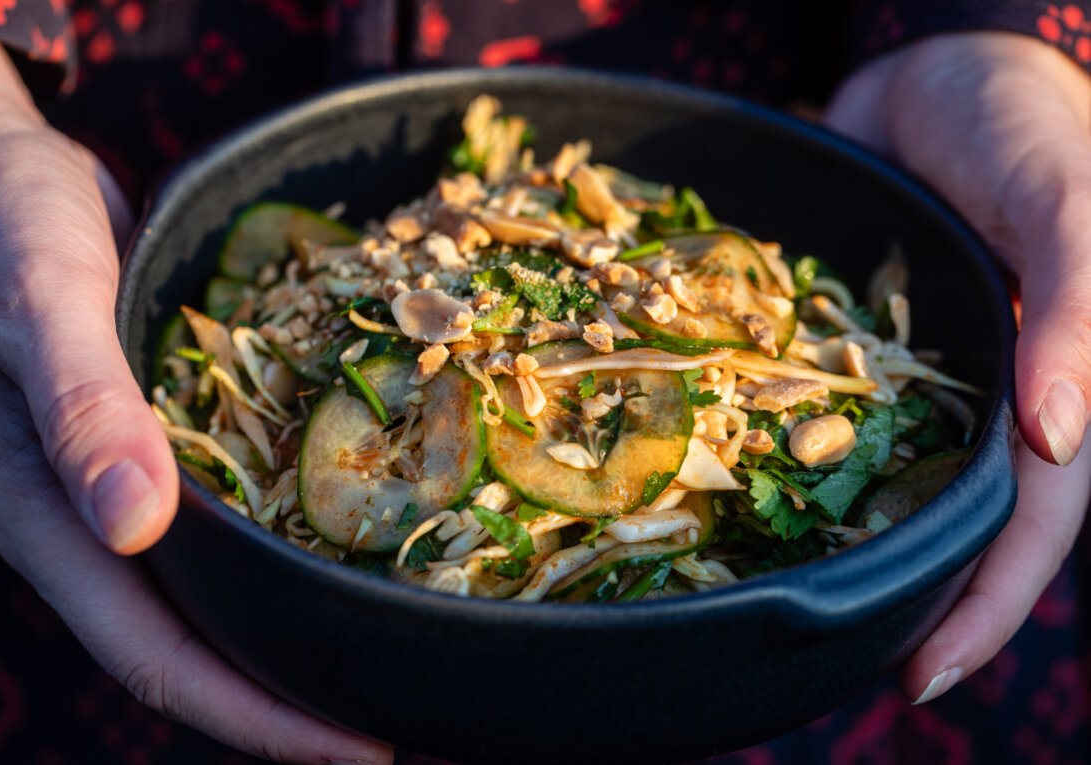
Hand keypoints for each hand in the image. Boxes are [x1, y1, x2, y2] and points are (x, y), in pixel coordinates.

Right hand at [0, 39, 390, 763]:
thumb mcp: (39, 303)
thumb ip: (81, 408)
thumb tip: (133, 528)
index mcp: (49, 516)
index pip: (158, 655)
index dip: (258, 715)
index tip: (361, 747)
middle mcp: (88, 521)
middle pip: (197, 648)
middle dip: (293, 701)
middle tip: (411, 717)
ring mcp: (119, 487)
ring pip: (215, 596)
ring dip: (296, 637)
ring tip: (394, 655)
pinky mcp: (154, 444)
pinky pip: (225, 525)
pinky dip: (286, 553)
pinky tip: (353, 550)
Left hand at [826, 33, 1090, 702]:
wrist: (933, 73)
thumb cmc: (1026, 129)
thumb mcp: (1065, 211)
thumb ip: (1075, 314)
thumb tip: (1060, 442)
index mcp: (1050, 387)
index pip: (1029, 520)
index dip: (988, 601)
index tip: (922, 672)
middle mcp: (978, 396)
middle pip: (951, 519)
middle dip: (911, 595)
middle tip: (842, 662)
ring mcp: (908, 376)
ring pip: (882, 477)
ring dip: (846, 543)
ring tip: (782, 606)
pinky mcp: (844, 343)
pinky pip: (813, 409)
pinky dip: (784, 453)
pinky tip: (739, 496)